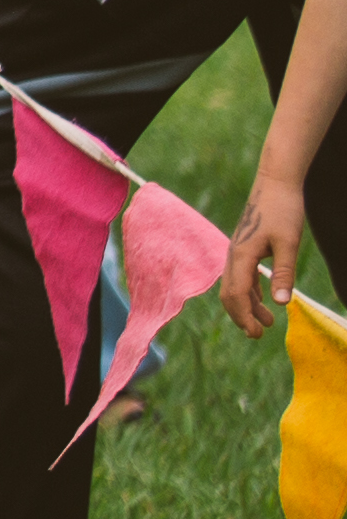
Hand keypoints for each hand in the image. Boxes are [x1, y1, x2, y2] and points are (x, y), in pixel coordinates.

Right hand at [224, 173, 311, 336]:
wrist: (276, 184)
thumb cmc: (283, 211)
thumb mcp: (289, 244)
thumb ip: (283, 273)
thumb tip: (282, 304)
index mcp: (241, 255)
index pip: (235, 293)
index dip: (244, 315)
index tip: (258, 332)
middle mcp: (233, 255)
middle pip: (229, 293)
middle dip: (241, 316)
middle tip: (259, 334)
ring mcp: (237, 251)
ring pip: (235, 286)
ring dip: (248, 306)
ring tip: (268, 322)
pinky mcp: (244, 248)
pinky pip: (241, 276)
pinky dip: (250, 292)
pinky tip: (264, 300)